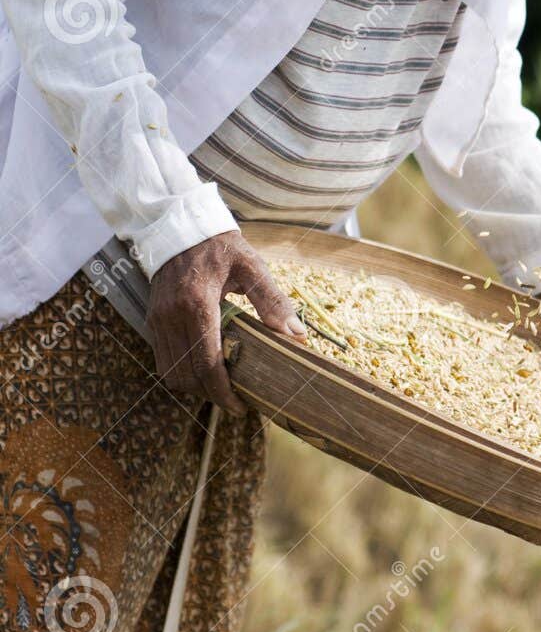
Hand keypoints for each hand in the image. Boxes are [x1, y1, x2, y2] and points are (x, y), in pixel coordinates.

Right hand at [147, 230, 306, 414]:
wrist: (181, 225)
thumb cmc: (220, 246)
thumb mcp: (251, 267)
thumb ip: (272, 301)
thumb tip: (296, 334)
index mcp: (197, 304)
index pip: (207, 363)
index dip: (222, 392)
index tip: (240, 406)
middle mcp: (172, 316)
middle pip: (186, 375)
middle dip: (210, 394)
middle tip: (234, 400)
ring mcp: (158, 318)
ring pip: (170, 372)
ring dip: (194, 386)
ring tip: (219, 387)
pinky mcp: (152, 318)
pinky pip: (162, 358)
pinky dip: (181, 371)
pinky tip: (202, 367)